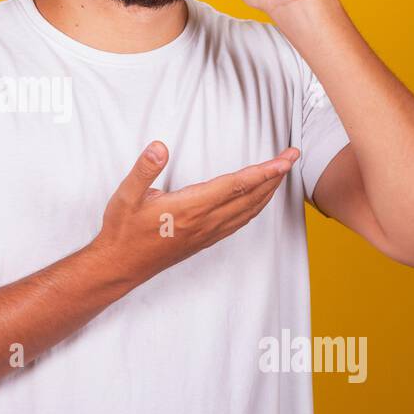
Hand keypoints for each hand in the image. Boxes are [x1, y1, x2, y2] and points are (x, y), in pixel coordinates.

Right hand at [93, 140, 299, 285]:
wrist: (120, 266)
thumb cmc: (123, 230)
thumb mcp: (125, 196)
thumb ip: (144, 170)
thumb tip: (159, 147)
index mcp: (190, 207)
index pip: (236, 185)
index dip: (264, 171)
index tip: (286, 158)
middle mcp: (204, 221)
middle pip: (251, 196)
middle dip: (275, 176)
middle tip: (293, 156)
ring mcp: (207, 233)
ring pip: (249, 210)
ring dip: (269, 191)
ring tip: (281, 173)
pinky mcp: (204, 240)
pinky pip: (240, 222)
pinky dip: (256, 207)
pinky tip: (258, 200)